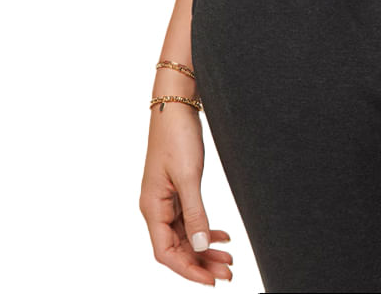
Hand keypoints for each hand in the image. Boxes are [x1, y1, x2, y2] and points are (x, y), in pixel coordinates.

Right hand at [140, 102, 234, 284]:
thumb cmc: (177, 135)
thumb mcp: (189, 176)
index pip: (166, 253)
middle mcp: (156, 208)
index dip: (188, 270)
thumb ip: (195, 212)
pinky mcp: (177, 189)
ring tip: (229, 260)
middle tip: (228, 274)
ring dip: (206, 248)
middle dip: (202, 262)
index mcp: (152, 208)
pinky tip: (223, 236)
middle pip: (177, 248)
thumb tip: (200, 246)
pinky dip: (205, 229)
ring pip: (186, 235)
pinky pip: (190, 219)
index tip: (211, 280)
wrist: (176, 104)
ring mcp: (166, 199)